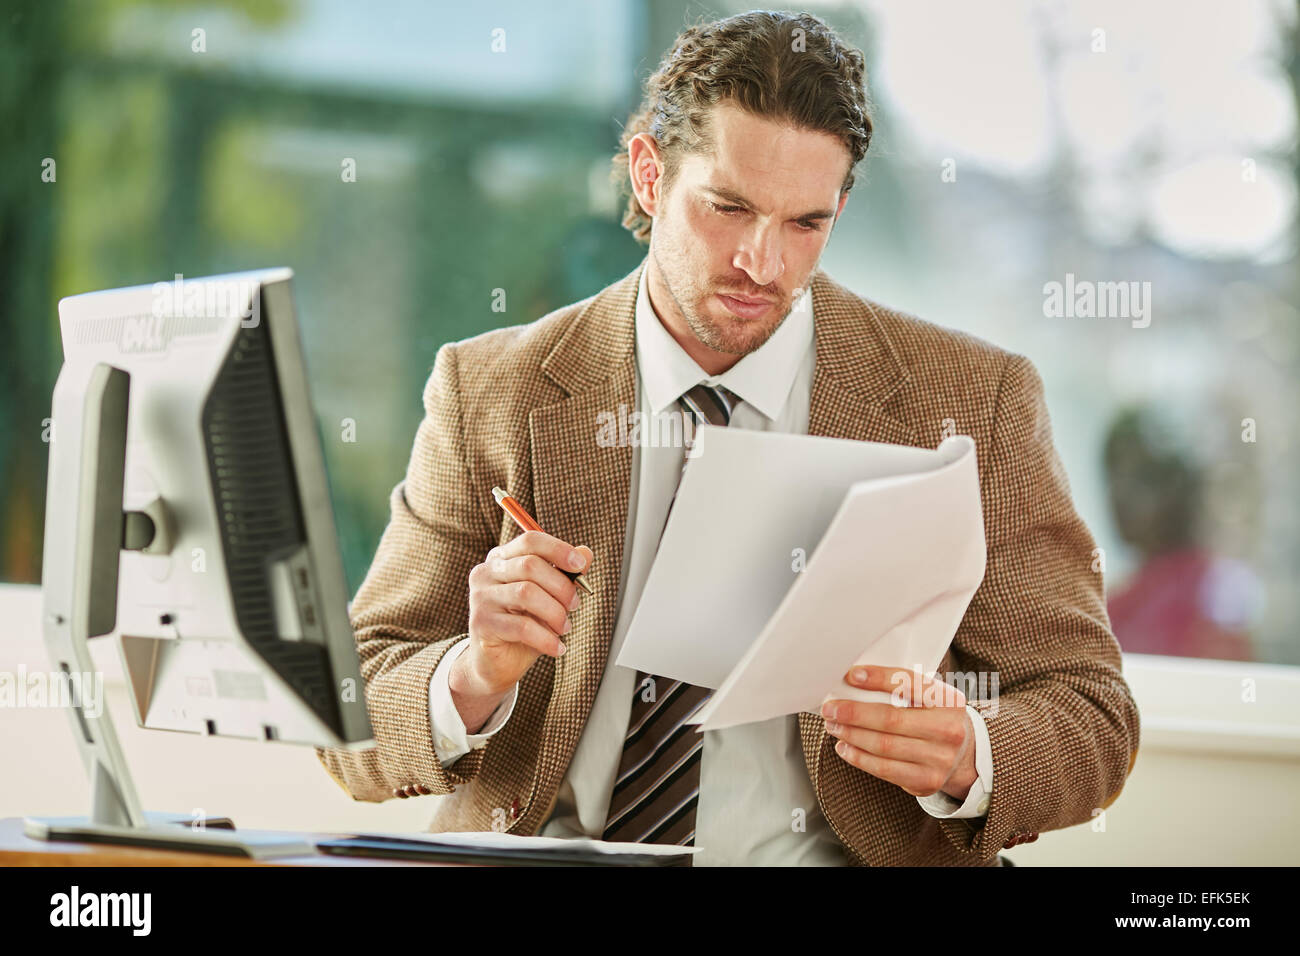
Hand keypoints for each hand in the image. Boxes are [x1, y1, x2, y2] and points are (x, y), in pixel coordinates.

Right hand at [454, 531, 590, 726]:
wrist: (497, 664)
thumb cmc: (523, 625)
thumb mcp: (549, 597)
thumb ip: (564, 573)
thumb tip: (586, 552)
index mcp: (502, 558)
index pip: (530, 540)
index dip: (558, 549)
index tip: (581, 564)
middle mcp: (486, 573)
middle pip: (531, 565)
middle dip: (562, 586)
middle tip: (575, 605)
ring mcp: (480, 597)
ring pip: (527, 593)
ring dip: (555, 613)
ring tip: (564, 627)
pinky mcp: (481, 623)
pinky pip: (522, 626)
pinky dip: (546, 638)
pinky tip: (557, 647)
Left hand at [821, 665, 977, 800]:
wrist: (964, 756)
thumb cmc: (936, 719)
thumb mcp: (932, 699)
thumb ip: (903, 689)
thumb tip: (854, 682)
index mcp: (949, 701)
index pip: (910, 683)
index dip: (879, 678)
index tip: (852, 675)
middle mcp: (948, 730)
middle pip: (891, 719)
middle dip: (854, 713)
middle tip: (831, 708)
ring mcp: (939, 759)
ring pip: (883, 746)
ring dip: (851, 735)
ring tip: (833, 725)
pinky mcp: (926, 781)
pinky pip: (884, 769)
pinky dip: (858, 757)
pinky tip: (844, 746)